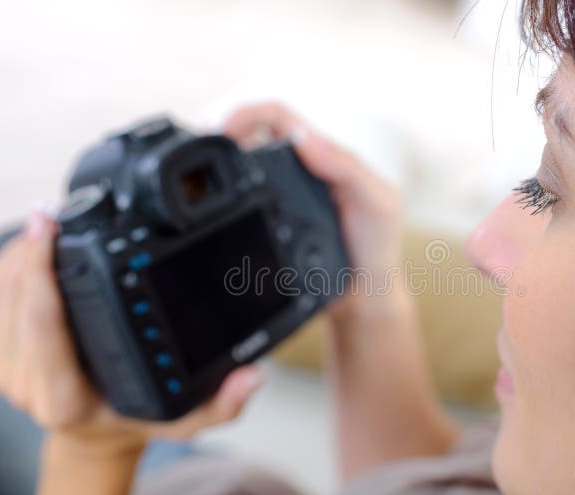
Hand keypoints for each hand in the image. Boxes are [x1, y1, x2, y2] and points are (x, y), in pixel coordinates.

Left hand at [0, 213, 263, 457]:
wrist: (97, 436)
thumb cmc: (134, 422)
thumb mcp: (184, 422)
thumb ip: (221, 405)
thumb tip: (252, 377)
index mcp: (66, 399)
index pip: (45, 327)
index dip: (42, 273)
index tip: (53, 230)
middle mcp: (28, 387)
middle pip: (13, 304)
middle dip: (28, 252)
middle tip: (54, 214)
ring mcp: (9, 372)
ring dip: (15, 255)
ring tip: (45, 221)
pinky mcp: (2, 355)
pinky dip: (5, 267)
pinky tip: (29, 244)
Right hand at [223, 103, 403, 315]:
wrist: (364, 300)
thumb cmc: (377, 249)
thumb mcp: (376, 205)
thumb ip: (348, 170)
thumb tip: (303, 139)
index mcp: (325, 158)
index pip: (280, 119)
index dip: (250, 114)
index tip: (225, 130)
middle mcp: (300, 172)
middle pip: (251, 137)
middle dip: (223, 135)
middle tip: (204, 153)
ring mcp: (282, 198)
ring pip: (241, 167)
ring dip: (218, 164)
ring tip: (198, 176)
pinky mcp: (269, 225)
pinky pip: (240, 203)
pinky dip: (222, 198)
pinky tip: (212, 208)